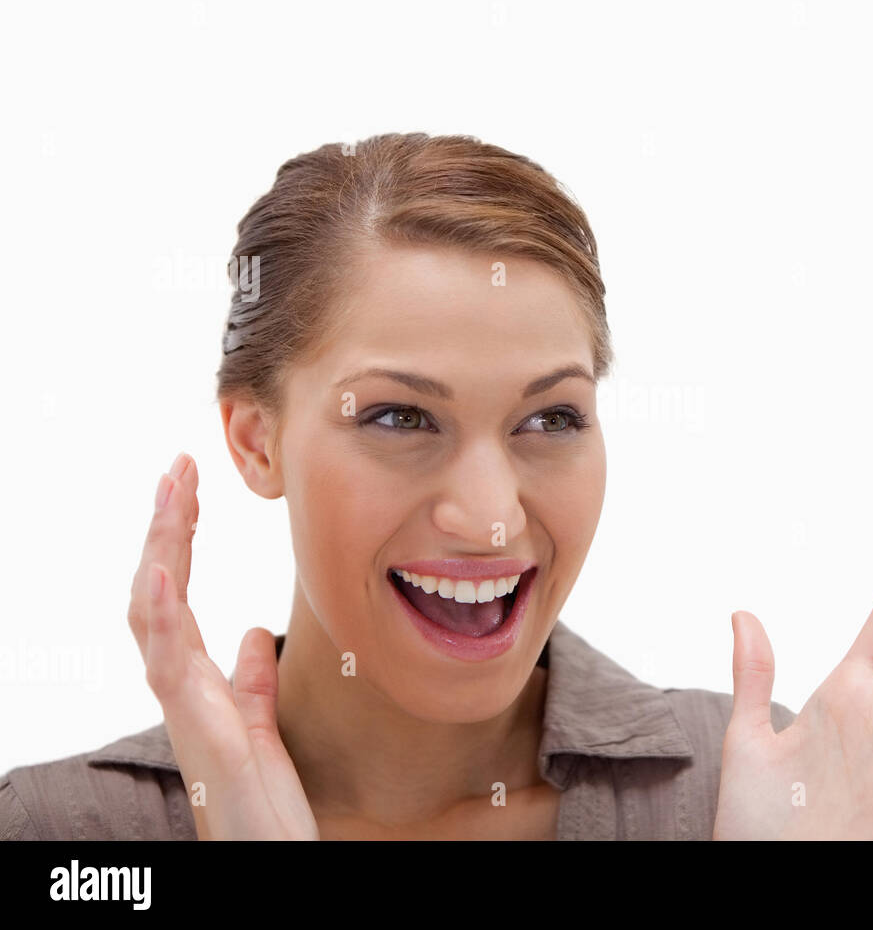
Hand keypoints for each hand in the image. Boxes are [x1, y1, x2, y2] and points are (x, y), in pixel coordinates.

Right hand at [126, 452, 318, 839]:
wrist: (270, 853)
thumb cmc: (262, 797)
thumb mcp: (262, 722)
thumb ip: (252, 678)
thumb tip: (254, 634)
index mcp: (197, 680)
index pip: (177, 594)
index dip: (177, 540)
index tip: (189, 488)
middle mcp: (181, 687)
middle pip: (157, 591)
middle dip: (166, 527)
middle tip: (178, 468)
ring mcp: (184, 706)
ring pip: (154, 614)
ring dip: (161, 549)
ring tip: (172, 493)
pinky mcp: (201, 728)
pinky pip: (171, 661)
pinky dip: (161, 610)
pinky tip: (162, 567)